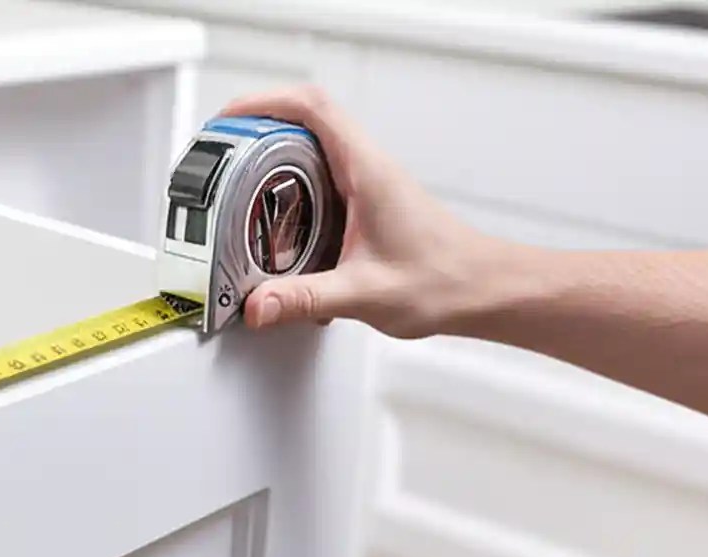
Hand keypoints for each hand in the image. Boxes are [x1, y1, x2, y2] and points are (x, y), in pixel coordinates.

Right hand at [220, 85, 516, 337]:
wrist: (484, 290)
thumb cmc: (446, 280)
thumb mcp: (364, 293)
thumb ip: (305, 298)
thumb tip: (259, 304)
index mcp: (367, 171)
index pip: (312, 108)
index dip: (265, 102)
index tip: (231, 118)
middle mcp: (368, 168)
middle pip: (304, 119)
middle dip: (257, 126)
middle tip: (223, 149)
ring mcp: (369, 182)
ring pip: (313, 145)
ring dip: (274, 153)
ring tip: (238, 177)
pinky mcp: (368, 202)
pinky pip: (322, 174)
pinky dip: (292, 183)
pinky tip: (277, 218)